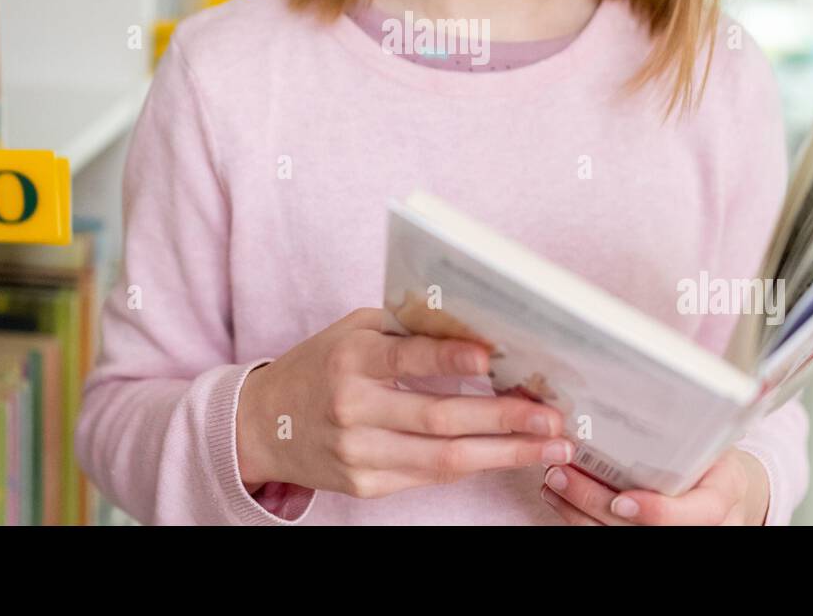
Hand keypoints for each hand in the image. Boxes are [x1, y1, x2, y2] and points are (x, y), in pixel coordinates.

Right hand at [235, 308, 573, 498]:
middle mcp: (353, 409)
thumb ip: (408, 330)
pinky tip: (509, 456)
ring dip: (504, 453)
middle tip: (550, 417)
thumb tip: (477, 327)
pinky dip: (474, 464)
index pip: (406, 360)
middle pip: (439, 418)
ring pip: (443, 459)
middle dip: (503, 419)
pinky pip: (430, 476)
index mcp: (350, 359)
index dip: (450, 359)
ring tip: (549, 447)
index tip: (492, 358)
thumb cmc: (321, 365)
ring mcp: (359, 454)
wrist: (262, 424)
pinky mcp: (366, 485)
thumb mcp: (354, 331)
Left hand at [540, 447, 770, 524]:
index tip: (621, 501)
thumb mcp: (715, 437)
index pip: (695, 515)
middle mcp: (700, 525)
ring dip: (578, 511)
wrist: (722, 490)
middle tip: (562, 474)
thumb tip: (653, 380)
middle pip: (641, 529)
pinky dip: (579, 517)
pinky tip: (558, 496)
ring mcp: (671, 533)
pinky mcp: (642, 531)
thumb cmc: (714, 456)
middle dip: (595, 503)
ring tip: (553, 480)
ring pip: (617, 535)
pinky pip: (606, 532)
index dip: (657, 512)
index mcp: (720, 497)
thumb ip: (690, 425)